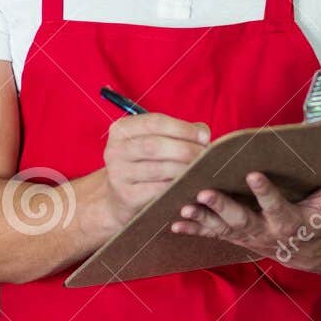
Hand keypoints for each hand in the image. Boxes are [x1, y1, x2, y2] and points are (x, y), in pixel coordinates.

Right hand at [99, 113, 209, 231]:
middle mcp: (115, 150)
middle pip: (155, 145)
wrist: (120, 198)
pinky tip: (189, 185)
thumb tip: (204, 135)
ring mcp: (118, 174)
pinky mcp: (126, 196)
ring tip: (201, 170)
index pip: (154, 122)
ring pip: (158, 168)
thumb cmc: (145, 163)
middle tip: (206, 156)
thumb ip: (179, 133)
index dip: (182, 128)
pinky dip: (176, 186)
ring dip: (184, 169)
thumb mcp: (154, 142)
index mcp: (121, 129)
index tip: (204, 137)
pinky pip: (157, 190)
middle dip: (186, 149)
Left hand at [169, 164, 320, 271]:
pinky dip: (194, 230)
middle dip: (222, 207)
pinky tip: (175, 223)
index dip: (265, 192)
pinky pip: (213, 235)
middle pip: (242, 220)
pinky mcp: (237, 238)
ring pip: (222, 228)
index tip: (253, 174)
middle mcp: (265, 233)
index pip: (277, 206)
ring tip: (184, 207)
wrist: (310, 252)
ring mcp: (248, 237)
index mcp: (289, 223)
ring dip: (202, 219)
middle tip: (204, 193)